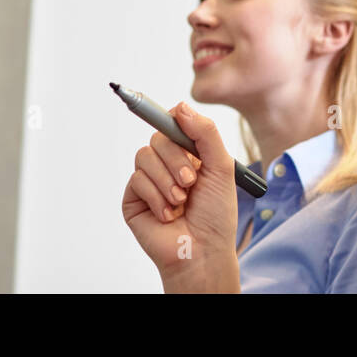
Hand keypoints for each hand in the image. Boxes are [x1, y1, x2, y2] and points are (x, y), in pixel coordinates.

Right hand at [121, 102, 240, 291]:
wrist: (203, 250)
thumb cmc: (216, 214)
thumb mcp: (222, 167)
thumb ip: (206, 133)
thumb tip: (181, 106)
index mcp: (190, 153)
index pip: (174, 122)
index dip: (173, 119)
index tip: (177, 120)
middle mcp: (168, 163)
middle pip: (158, 136)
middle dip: (176, 159)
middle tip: (190, 182)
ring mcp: (149, 180)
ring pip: (145, 156)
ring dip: (166, 181)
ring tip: (180, 202)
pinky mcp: (134, 198)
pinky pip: (137, 180)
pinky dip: (156, 197)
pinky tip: (168, 214)